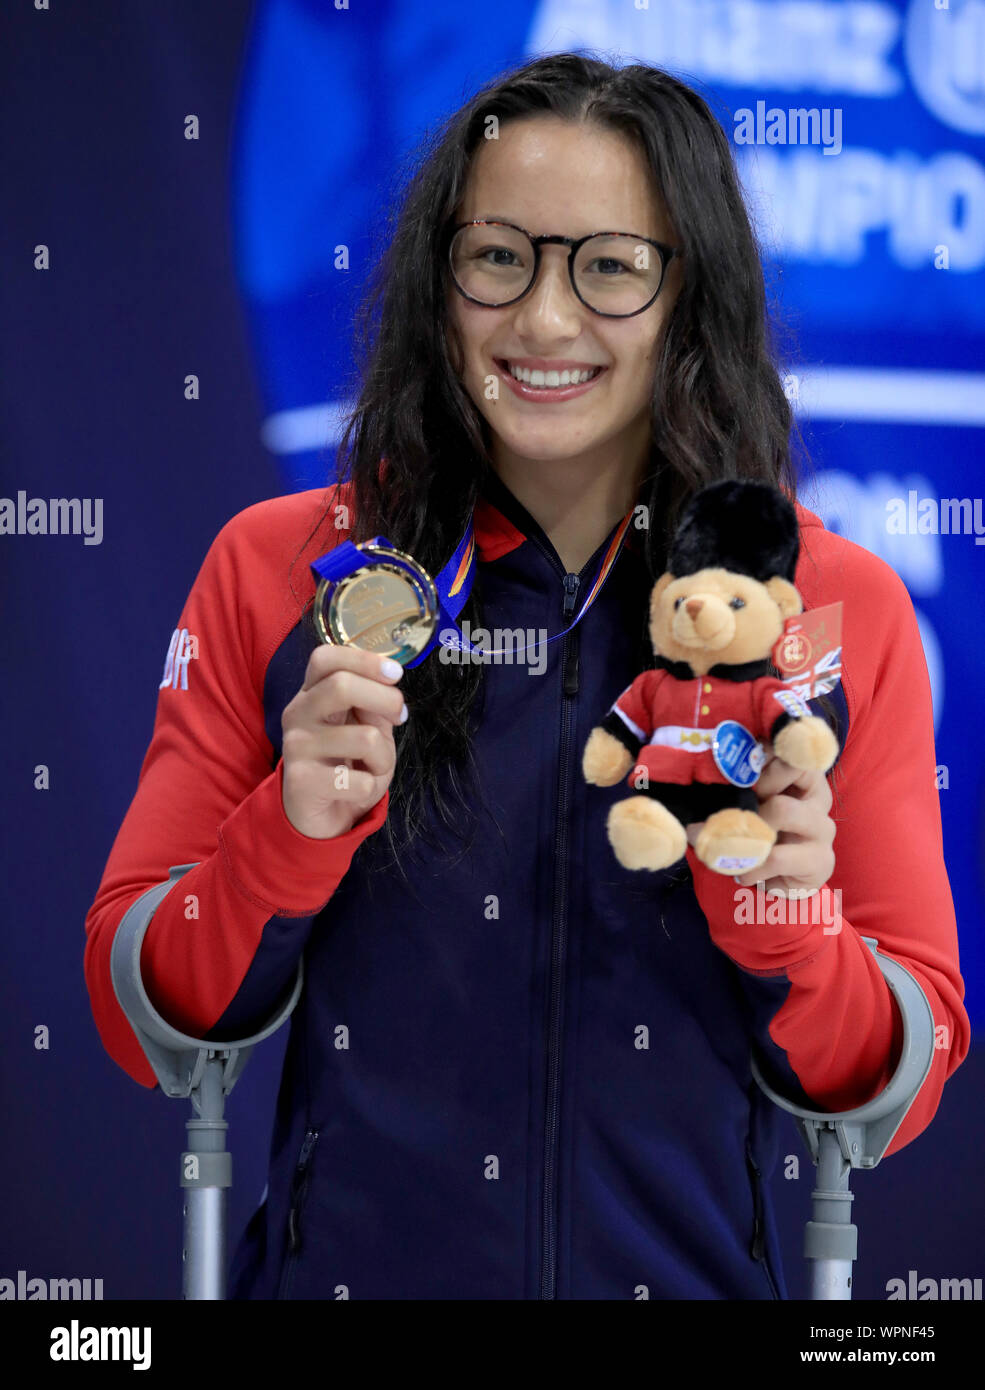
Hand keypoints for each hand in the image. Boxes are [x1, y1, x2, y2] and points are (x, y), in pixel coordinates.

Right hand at [280, 645, 406, 839]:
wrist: (321, 816)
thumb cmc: (347, 764)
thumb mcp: (366, 727)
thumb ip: (374, 703)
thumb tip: (388, 685)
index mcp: (312, 693)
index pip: (325, 658)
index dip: (364, 659)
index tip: (395, 673)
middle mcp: (298, 714)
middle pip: (342, 685)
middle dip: (385, 699)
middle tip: (400, 716)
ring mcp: (296, 746)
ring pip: (363, 738)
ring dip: (383, 758)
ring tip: (372, 768)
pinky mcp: (300, 781)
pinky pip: (359, 781)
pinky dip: (370, 788)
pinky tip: (354, 790)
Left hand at [686, 751, 835, 897]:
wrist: (781, 883)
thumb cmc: (760, 836)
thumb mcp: (745, 808)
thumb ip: (730, 793)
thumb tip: (694, 797)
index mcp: (804, 777)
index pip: (790, 746)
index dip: (764, 751)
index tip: (739, 766)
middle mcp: (818, 798)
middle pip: (790, 769)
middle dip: (754, 784)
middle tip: (734, 805)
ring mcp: (823, 829)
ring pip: (784, 809)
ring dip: (751, 824)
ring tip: (736, 843)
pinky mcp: (821, 861)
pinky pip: (777, 856)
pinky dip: (751, 866)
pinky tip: (743, 874)